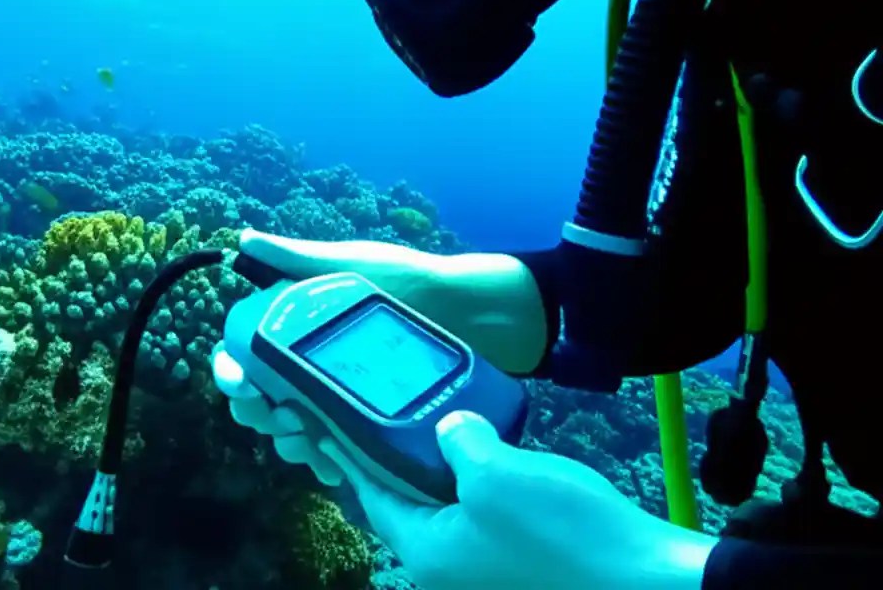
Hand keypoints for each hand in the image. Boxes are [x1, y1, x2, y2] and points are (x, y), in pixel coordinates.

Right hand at [212, 228, 549, 485]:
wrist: (469, 311)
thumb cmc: (404, 281)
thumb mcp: (347, 265)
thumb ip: (295, 257)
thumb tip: (243, 236)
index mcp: (290, 327)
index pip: (239, 354)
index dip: (229, 371)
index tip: (243, 382)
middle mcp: (304, 364)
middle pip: (255, 400)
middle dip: (258, 412)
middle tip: (285, 415)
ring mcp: (333, 398)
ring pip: (287, 432)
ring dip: (288, 441)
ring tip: (311, 440)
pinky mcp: (363, 424)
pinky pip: (330, 453)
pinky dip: (324, 463)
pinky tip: (334, 467)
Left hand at [324, 411, 717, 589]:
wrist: (647, 582)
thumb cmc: (561, 532)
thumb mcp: (496, 473)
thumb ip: (456, 445)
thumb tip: (448, 430)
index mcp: (428, 553)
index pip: (373, 499)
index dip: (354, 456)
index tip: (338, 420)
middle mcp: (450, 570)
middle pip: (408, 508)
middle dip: (400, 460)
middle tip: (396, 411)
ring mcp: (489, 572)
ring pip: (449, 513)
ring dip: (444, 472)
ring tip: (446, 423)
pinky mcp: (525, 567)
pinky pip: (485, 522)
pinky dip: (480, 488)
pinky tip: (497, 456)